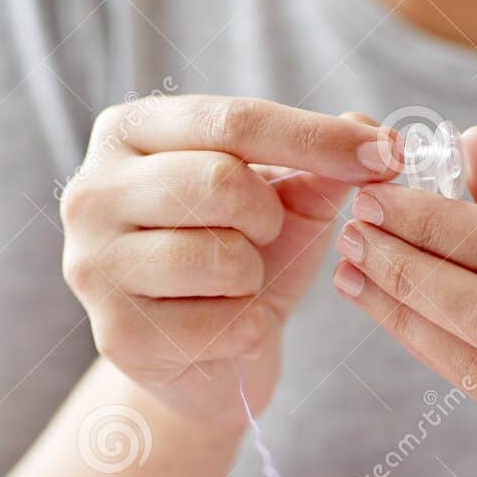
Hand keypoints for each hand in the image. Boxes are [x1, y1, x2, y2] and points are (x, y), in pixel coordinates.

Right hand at [61, 95, 399, 424]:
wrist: (206, 356)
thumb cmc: (240, 257)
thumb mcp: (286, 199)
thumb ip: (322, 162)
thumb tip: (371, 128)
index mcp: (129, 132)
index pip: (233, 120)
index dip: (318, 137)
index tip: (385, 153)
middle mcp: (91, 190)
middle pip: (220, 181)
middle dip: (271, 215)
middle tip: (265, 234)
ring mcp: (93, 263)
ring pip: (221, 256)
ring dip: (255, 275)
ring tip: (235, 282)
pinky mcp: (115, 334)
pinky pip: (220, 324)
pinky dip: (247, 327)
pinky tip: (224, 326)